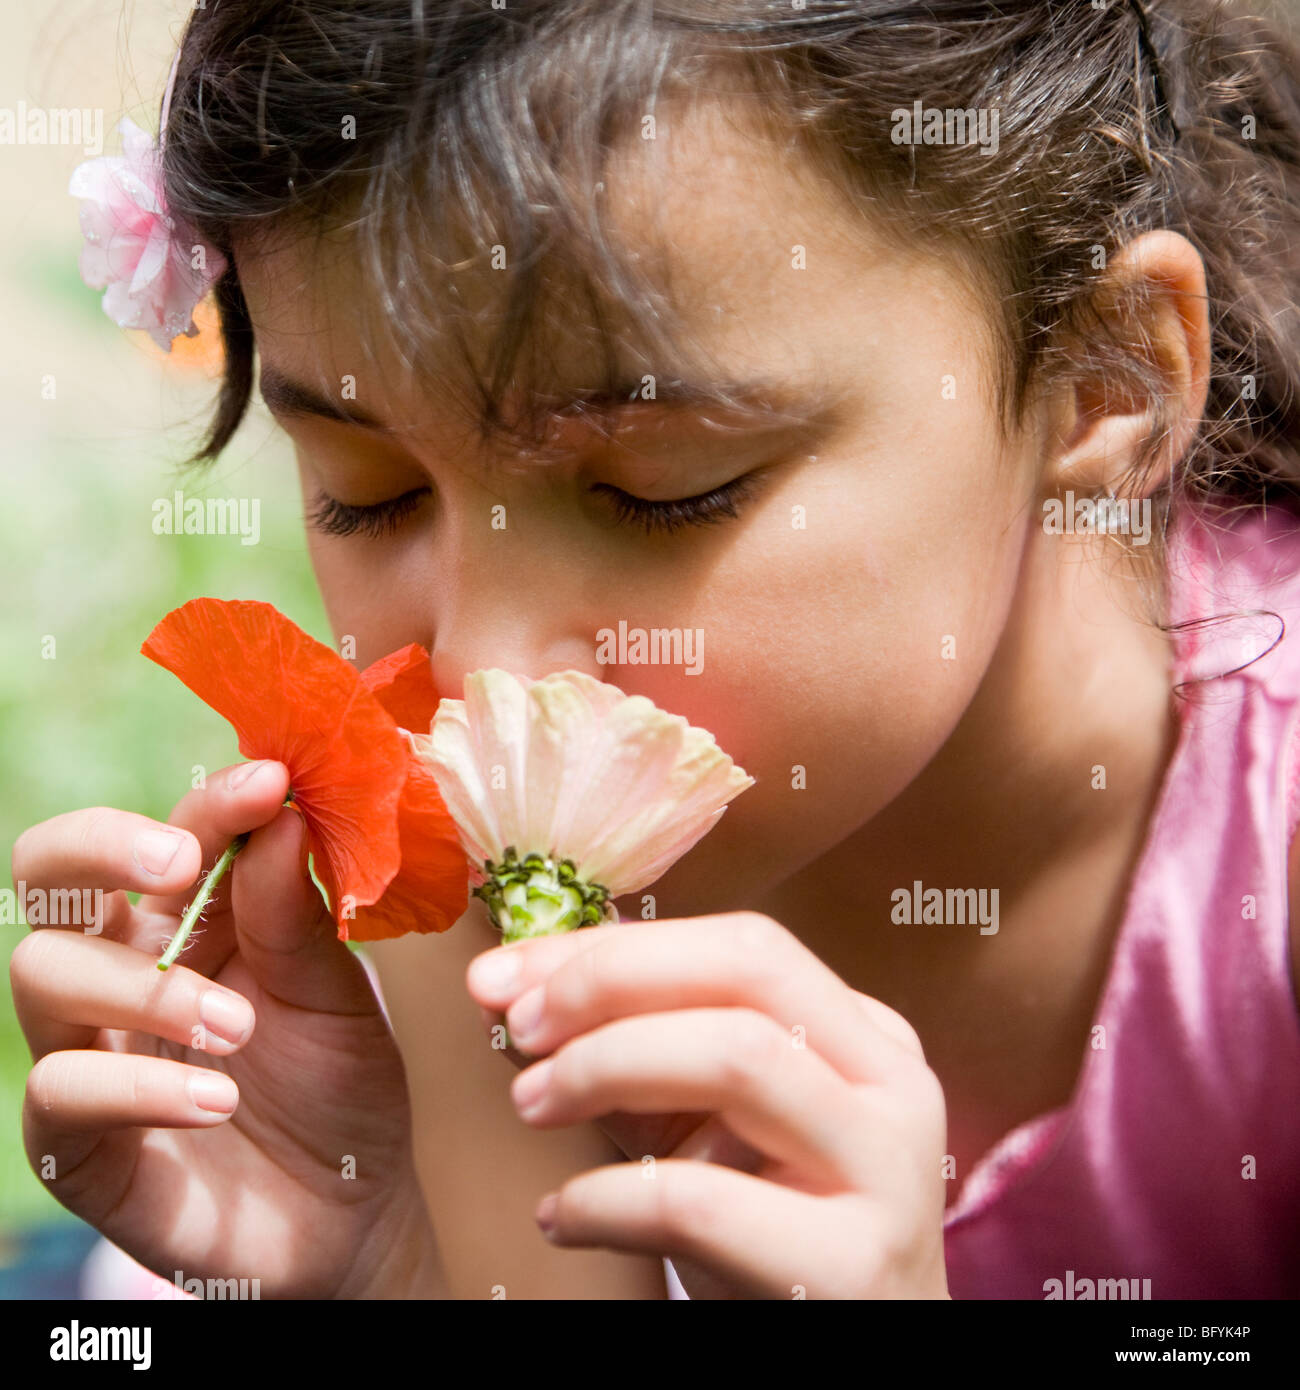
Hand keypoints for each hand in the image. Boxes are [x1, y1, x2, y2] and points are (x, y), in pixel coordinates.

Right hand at [10, 762, 440, 1298]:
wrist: (351, 1211)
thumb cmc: (340, 1086)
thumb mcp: (338, 993)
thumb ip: (296, 912)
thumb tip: (278, 810)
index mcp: (189, 924)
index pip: (164, 836)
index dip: (207, 802)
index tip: (270, 783)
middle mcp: (124, 973)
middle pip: (47, 876)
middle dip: (102, 847)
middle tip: (183, 865)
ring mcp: (93, 1053)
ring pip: (41, 975)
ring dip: (144, 988)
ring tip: (237, 1028)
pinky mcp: (79, 1144)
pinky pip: (58, 1089)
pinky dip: (135, 1086)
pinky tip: (217, 1099)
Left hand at [466, 912, 949, 1299]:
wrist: (849, 1359)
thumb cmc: (762, 1240)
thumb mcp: (700, 1128)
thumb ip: (629, 1050)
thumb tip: (511, 982)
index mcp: (863, 1035)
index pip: (740, 944)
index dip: (614, 946)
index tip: (504, 974)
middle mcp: (891, 1085)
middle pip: (750, 970)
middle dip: (613, 979)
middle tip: (520, 1026)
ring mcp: (885, 1173)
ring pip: (738, 1056)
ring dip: (605, 1064)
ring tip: (531, 1105)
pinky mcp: (851, 1268)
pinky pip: (701, 1200)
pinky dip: (605, 1196)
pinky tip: (559, 1216)